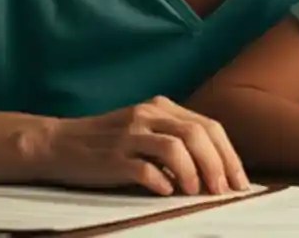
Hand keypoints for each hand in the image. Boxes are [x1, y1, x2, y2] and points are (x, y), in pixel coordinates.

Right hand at [28, 96, 247, 195]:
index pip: (208, 125)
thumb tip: (214, 171)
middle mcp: (148, 115)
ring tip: (197, 192)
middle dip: (218, 164)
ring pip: (176, 147)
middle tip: (224, 190)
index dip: (228, 154)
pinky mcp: (112, 157)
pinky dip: (161, 182)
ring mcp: (129, 134)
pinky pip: (144, 168)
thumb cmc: (107, 143)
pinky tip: (166, 192)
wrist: (58, 143)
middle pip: (197, 134)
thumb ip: (175, 141)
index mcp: (160, 107)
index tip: (239, 180)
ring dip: (193, 172)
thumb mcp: (144, 130)